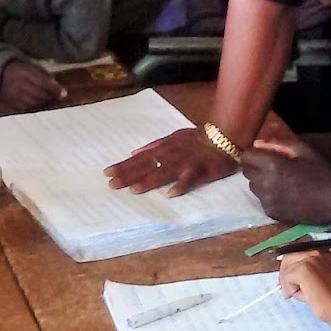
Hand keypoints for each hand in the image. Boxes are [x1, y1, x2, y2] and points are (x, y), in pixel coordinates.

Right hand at [0, 60, 66, 111]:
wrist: (3, 73)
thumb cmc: (24, 70)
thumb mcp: (35, 68)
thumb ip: (48, 78)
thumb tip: (62, 92)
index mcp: (23, 71)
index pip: (42, 81)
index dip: (54, 88)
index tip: (64, 94)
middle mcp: (16, 83)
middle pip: (38, 94)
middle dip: (50, 98)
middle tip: (59, 101)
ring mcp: (12, 94)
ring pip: (33, 103)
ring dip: (44, 105)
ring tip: (51, 104)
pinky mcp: (10, 103)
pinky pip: (25, 109)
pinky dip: (35, 109)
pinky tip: (40, 108)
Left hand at [105, 126, 236, 195]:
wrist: (223, 136)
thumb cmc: (197, 138)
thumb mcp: (172, 138)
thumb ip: (152, 146)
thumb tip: (133, 153)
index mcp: (163, 149)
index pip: (139, 159)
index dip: (123, 166)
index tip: (107, 173)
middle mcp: (170, 156)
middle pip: (146, 166)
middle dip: (129, 175)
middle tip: (112, 184)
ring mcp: (184, 163)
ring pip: (164, 173)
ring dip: (149, 181)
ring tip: (134, 190)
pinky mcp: (199, 171)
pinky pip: (190, 179)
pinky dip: (181, 186)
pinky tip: (171, 194)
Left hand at [242, 137, 330, 224]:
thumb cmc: (321, 172)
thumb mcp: (304, 150)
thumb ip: (279, 143)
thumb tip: (258, 142)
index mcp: (273, 165)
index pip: (246, 156)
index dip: (252, 154)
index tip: (260, 154)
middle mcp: (265, 183)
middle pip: (246, 172)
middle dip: (255, 167)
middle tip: (271, 167)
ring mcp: (267, 200)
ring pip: (252, 187)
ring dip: (260, 182)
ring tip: (279, 181)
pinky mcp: (271, 213)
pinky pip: (261, 200)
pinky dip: (267, 196)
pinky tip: (284, 194)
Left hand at [278, 250, 330, 321]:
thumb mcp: (316, 281)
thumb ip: (304, 275)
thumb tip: (287, 277)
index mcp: (321, 256)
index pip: (296, 256)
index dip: (289, 270)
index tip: (287, 283)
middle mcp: (317, 254)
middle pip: (288, 258)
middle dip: (284, 276)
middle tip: (287, 292)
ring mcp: (310, 259)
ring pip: (286, 270)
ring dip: (289, 285)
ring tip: (302, 296)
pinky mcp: (304, 268)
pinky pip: (287, 278)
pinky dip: (291, 289)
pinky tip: (305, 296)